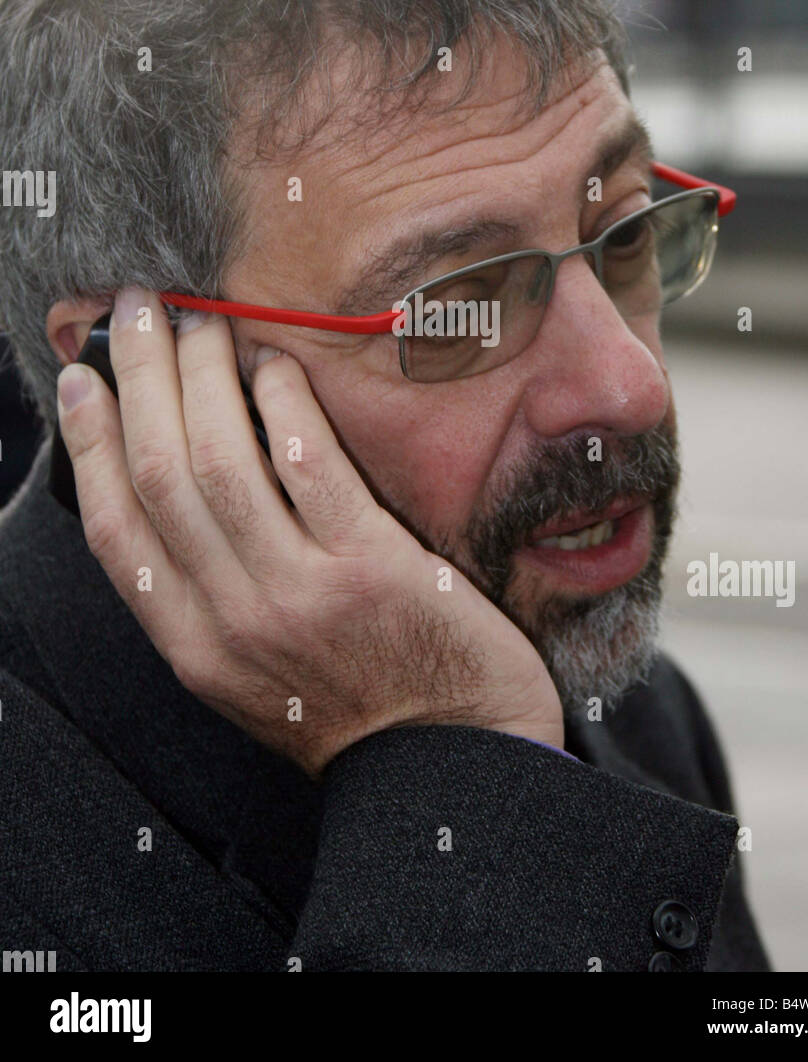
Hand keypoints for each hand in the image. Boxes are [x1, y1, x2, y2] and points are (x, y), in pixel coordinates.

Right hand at [56, 288, 563, 775]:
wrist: (449, 769)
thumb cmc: (354, 708)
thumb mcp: (255, 677)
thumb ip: (213, 597)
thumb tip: (180, 491)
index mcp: (196, 648)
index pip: (119, 531)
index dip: (90, 445)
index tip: (84, 382)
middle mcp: (234, 620)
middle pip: (160, 477)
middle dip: (140, 381)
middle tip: (140, 313)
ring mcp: (300, 593)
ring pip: (218, 463)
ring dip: (200, 377)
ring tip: (201, 322)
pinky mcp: (370, 566)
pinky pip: (308, 466)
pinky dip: (281, 404)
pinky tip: (273, 364)